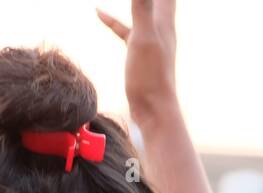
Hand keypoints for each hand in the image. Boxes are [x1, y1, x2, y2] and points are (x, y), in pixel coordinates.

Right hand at [97, 0, 178, 126]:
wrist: (153, 112)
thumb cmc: (150, 77)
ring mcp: (149, 38)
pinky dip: (112, 19)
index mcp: (164, 19)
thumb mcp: (143, 37)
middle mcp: (161, 25)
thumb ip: (142, 6)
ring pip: (141, 7)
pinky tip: (98, 13)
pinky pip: (124, 28)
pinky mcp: (137, 52)